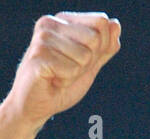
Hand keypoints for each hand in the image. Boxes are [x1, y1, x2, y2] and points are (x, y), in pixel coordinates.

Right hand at [6, 12, 121, 127]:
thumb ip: (104, 47)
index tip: (79, 61)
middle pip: (95, 39)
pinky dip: (65, 82)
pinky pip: (71, 70)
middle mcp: (50, 23)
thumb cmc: (60, 85)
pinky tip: (51, 82)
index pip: (101, 22)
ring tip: (57, 77)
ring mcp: (43, 39)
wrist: (34, 108)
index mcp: (63, 19)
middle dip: (87, 63)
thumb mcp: (88, 66)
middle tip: (66, 71)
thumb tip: (115, 24)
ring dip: (74, 75)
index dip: (99, 48)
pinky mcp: (38, 56)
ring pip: (84, 57)